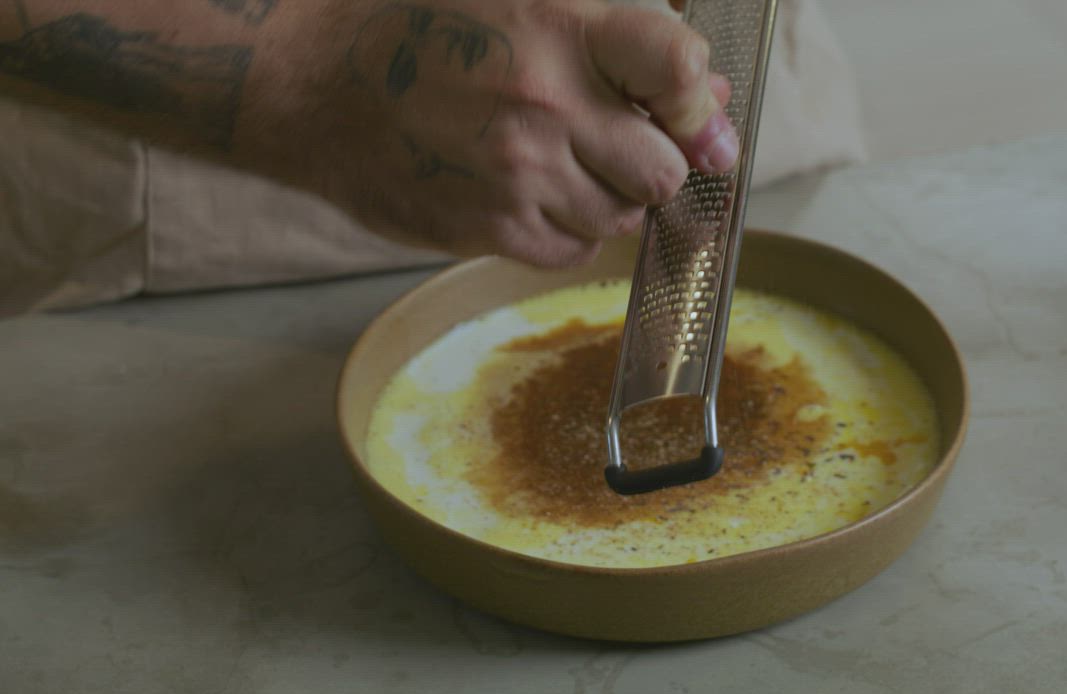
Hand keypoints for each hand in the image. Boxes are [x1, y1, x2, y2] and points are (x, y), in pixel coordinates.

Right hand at [245, 0, 735, 266]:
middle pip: (664, 167)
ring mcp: (516, 174)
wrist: (313, 86)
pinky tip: (533, 193)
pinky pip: (571, 250)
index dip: (698, 100)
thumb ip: (620, 34)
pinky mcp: (488, 229)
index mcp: (558, 23)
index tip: (693, 113)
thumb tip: (707, 95)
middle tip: (624, 146)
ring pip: (621, 217)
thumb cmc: (417, 27)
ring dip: (610, 197)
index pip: (678, 69)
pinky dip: (568, 229)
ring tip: (563, 164)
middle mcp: (544, 102)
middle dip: (657, 161)